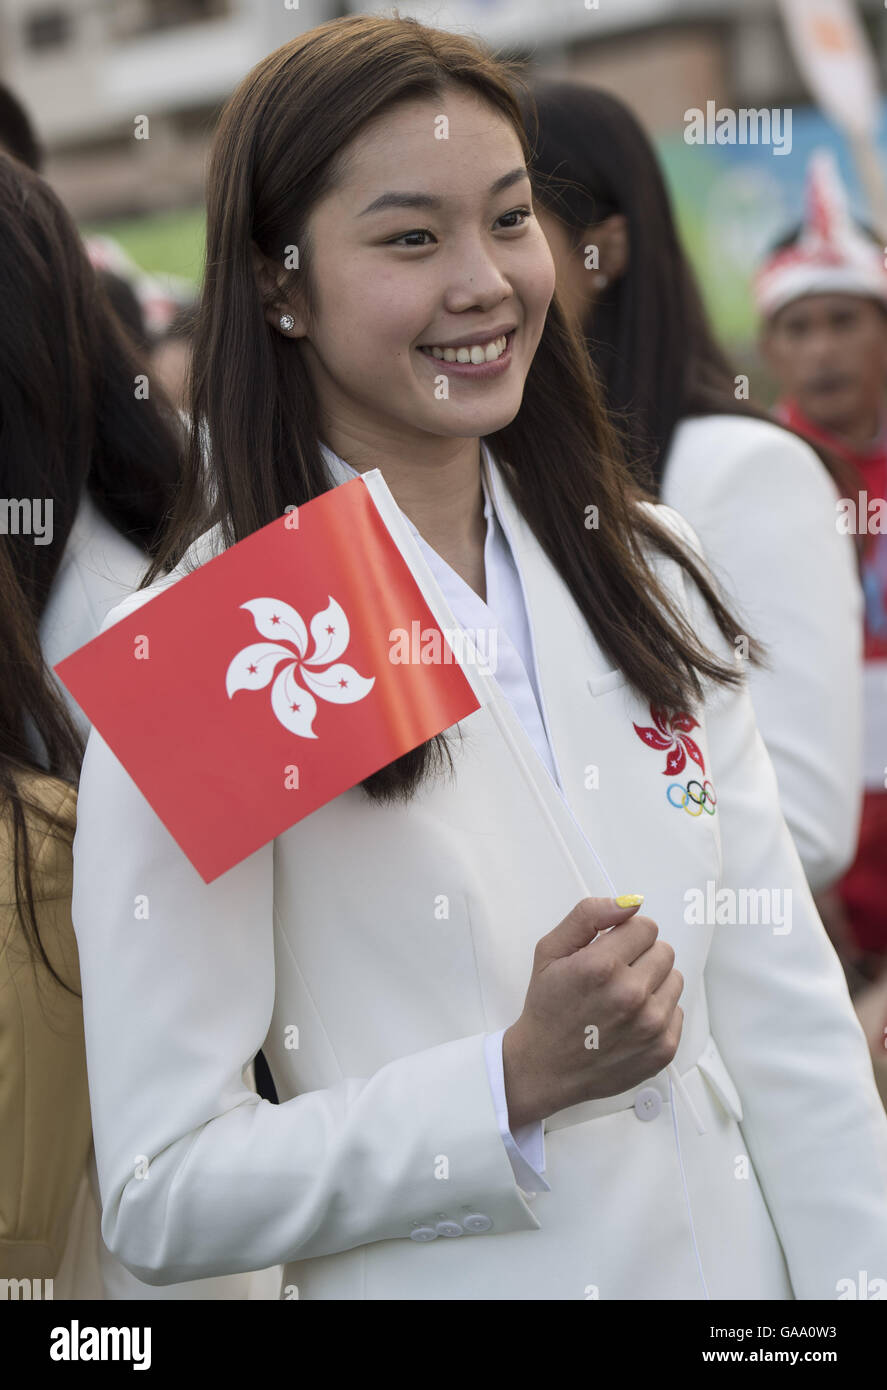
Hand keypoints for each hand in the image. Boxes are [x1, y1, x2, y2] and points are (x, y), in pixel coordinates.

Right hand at [502, 896, 682, 1127]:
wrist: (545, 1067)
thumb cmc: (547, 1005)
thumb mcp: (550, 951)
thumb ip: (587, 916)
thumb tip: (630, 902)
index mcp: (602, 966)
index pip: (646, 927)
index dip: (627, 935)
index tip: (611, 951)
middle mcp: (631, 995)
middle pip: (664, 951)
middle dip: (642, 957)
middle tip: (615, 977)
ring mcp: (650, 1025)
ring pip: (675, 979)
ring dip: (653, 984)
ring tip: (623, 1000)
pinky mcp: (663, 1049)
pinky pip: (678, 1011)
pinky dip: (658, 1013)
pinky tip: (631, 1022)